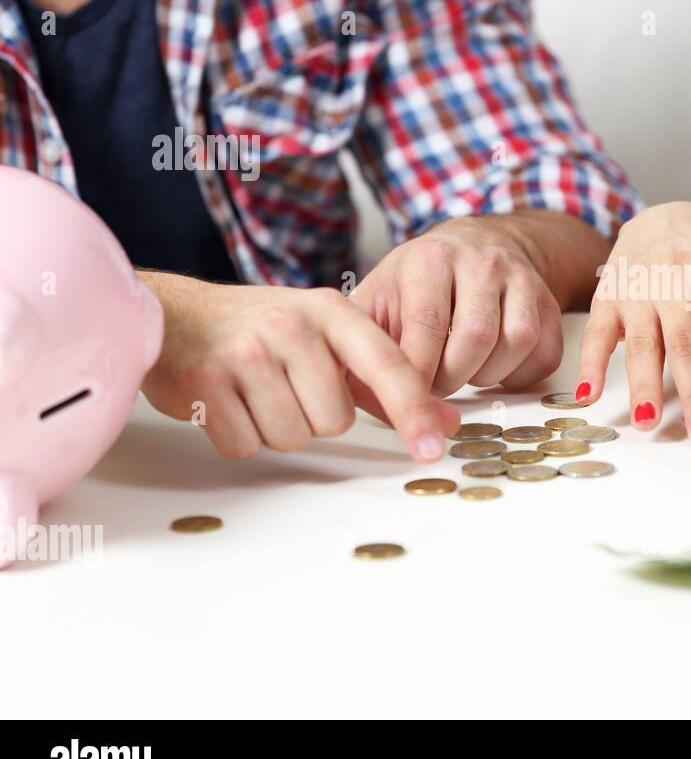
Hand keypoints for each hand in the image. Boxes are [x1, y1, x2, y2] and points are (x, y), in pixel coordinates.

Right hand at [141, 275, 458, 459]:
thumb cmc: (262, 329)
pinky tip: (229, 401)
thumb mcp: (326, 337)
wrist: (176, 315)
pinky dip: (241, 433)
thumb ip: (384, 384)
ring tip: (257, 391)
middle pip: (336, 420)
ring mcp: (246, 353)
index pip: (388, 365)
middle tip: (287, 386)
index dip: (414, 410)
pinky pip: (247, 443)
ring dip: (278, 427)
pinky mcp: (205, 384)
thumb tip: (444, 422)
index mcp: (331, 311)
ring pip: (293, 436)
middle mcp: (292, 326)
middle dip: (315, 416)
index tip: (432, 447)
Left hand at [350, 214, 564, 398]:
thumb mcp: (378, 295)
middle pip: (475, 339)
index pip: (427, 325)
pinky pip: (543, 354)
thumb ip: (359, 341)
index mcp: (432, 259)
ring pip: (514, 345)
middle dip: (450, 378)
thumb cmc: (420, 280)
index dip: (416, 371)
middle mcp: (482, 262)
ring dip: (484, 376)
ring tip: (461, 372)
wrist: (478, 245)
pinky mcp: (549, 302)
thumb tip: (345, 395)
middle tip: (434, 384)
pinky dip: (517, 375)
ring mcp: (522, 279)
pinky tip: (492, 366)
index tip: (405, 389)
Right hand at [575, 202, 690, 440]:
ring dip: (644, 387)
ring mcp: (636, 287)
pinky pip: (596, 335)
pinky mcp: (608, 296)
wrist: (671, 220)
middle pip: (681, 341)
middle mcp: (672, 275)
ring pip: (641, 343)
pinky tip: (588, 394)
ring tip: (647, 421)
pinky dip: (590, 366)